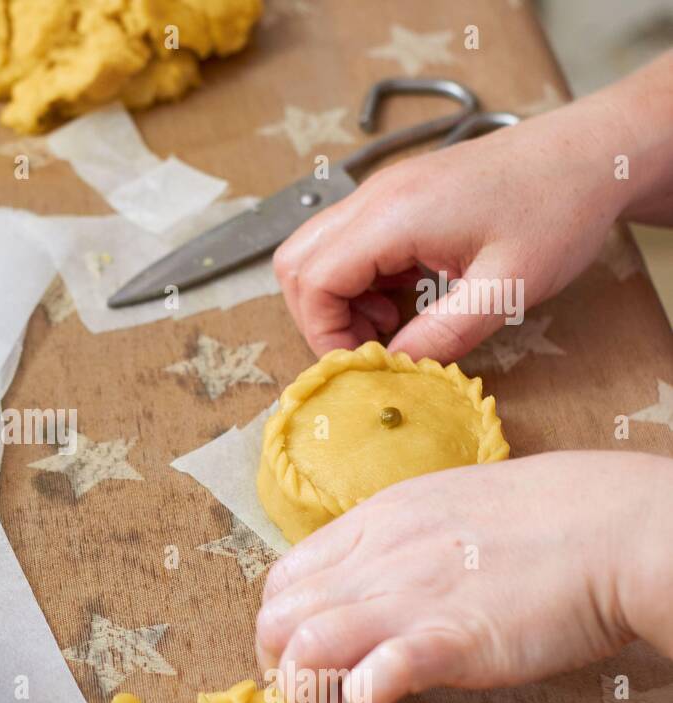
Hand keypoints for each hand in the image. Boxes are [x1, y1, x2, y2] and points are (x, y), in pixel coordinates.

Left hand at [255, 452, 672, 702]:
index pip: (283, 578)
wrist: (614, 524)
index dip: (279, 623)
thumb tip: (362, 579)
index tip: (297, 651)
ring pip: (306, 642)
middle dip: (275, 661)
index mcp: (373, 522)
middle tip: (307, 689)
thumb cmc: (540, 518)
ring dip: (303, 684)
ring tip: (329, 702)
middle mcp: (376, 558)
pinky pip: (381, 668)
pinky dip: (361, 692)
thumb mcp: (441, 506)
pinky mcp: (451, 638)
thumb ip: (394, 542)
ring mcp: (410, 598)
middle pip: (278, 616)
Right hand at [272, 51, 672, 362]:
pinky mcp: (398, 195)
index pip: (313, 280)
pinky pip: (347, 241)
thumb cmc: (558, 209)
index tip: (361, 362)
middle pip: (297, 262)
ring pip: (316, 250)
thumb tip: (394, 366)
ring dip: (335, 296)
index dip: (323, 332)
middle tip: (365, 347)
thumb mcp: (507, 287)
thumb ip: (443, 332)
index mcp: (394, 215)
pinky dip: (356, 278)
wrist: (590, 152)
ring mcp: (384, 191)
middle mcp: (376, 197)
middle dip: (317, 315)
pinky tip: (400, 296)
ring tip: (386, 323)